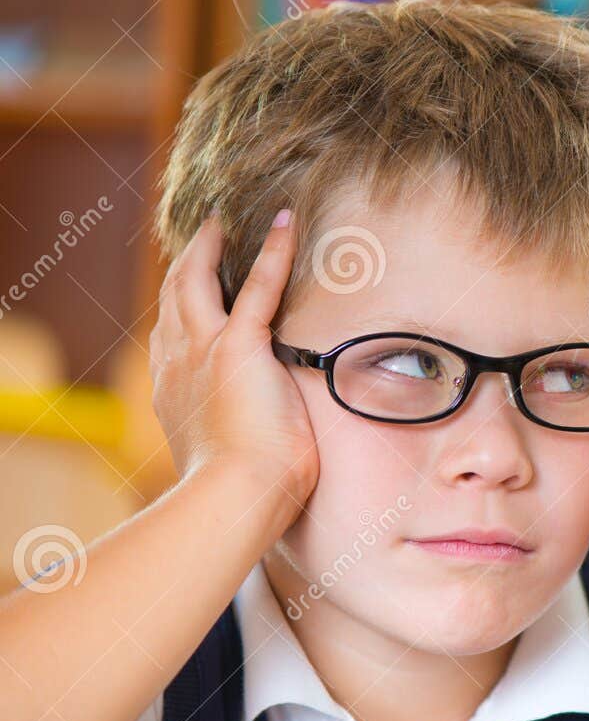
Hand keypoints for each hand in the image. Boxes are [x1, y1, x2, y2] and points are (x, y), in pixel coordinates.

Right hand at [149, 213, 317, 527]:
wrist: (235, 497)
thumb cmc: (242, 493)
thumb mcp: (228, 456)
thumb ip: (236, 436)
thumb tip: (260, 443)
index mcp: (174, 392)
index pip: (170, 336)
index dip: (177, 307)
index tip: (185, 289)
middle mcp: (178, 364)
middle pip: (172, 299)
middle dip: (183, 264)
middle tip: (200, 236)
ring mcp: (204, 351)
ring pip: (195, 282)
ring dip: (208, 248)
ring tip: (220, 222)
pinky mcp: (238, 347)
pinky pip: (259, 286)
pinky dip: (273, 252)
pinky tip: (286, 224)